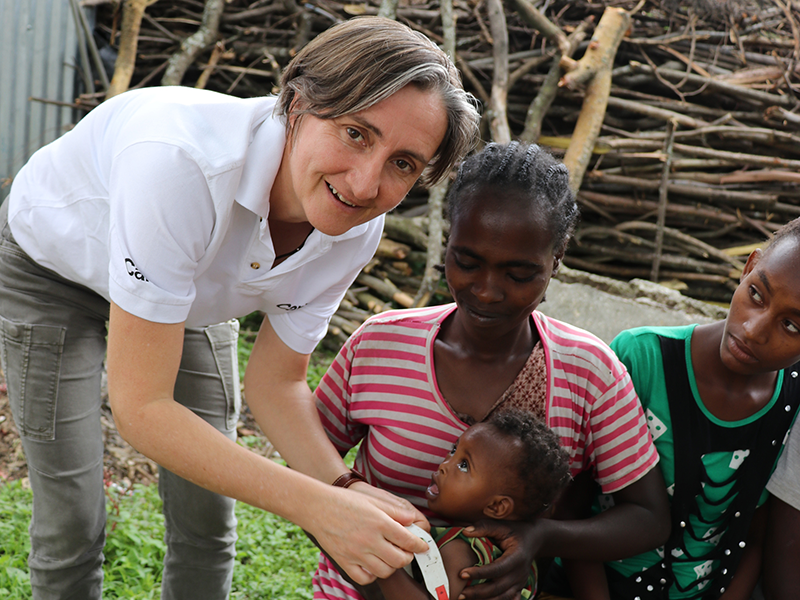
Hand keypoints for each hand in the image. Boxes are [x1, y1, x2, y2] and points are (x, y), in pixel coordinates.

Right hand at [306, 486, 428, 584]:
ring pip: (385, 571)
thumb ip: (395, 511)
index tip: (423, 546)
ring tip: (390, 557)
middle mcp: (370, 540)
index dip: (420, 545)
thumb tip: (413, 520)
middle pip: (400, 559)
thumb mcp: (374, 500)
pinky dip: (373, 574)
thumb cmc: (345, 501)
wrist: (318, 507)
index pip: (408, 540)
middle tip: (406, 551)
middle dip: (408, 557)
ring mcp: (357, 553)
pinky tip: (373, 564)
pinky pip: (365, 578)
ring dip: (392, 566)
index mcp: (380, 522)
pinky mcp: (345, 562)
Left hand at [458, 519, 540, 599]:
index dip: (479, 573)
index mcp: (516, 557)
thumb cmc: (516, 531)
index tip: (462, 574)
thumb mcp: (502, 526)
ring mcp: (521, 582)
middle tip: (460, 594)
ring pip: (503, 597)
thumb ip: (484, 527)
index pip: (496, 569)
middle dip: (478, 592)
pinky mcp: (519, 587)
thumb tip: (465, 531)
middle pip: (498, 587)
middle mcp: (520, 573)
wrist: (535, 539)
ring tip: (466, 599)